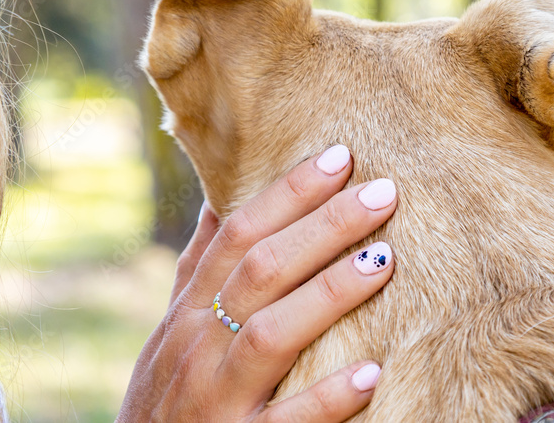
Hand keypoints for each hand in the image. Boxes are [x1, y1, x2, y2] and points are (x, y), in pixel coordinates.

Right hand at [118, 145, 397, 421]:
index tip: (340, 157)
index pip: (238, 236)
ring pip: (271, 334)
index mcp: (188, 313)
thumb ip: (197, 270)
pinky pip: (285, 421)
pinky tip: (370, 373)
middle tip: (383, 191)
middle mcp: (197, 347)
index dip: (288, 193)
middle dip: (323, 227)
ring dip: (328, 295)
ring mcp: (216, 398)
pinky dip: (325, 396)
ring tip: (385, 262)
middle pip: (262, 271)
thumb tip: (216, 203)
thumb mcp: (171, 331)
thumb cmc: (168, 397)